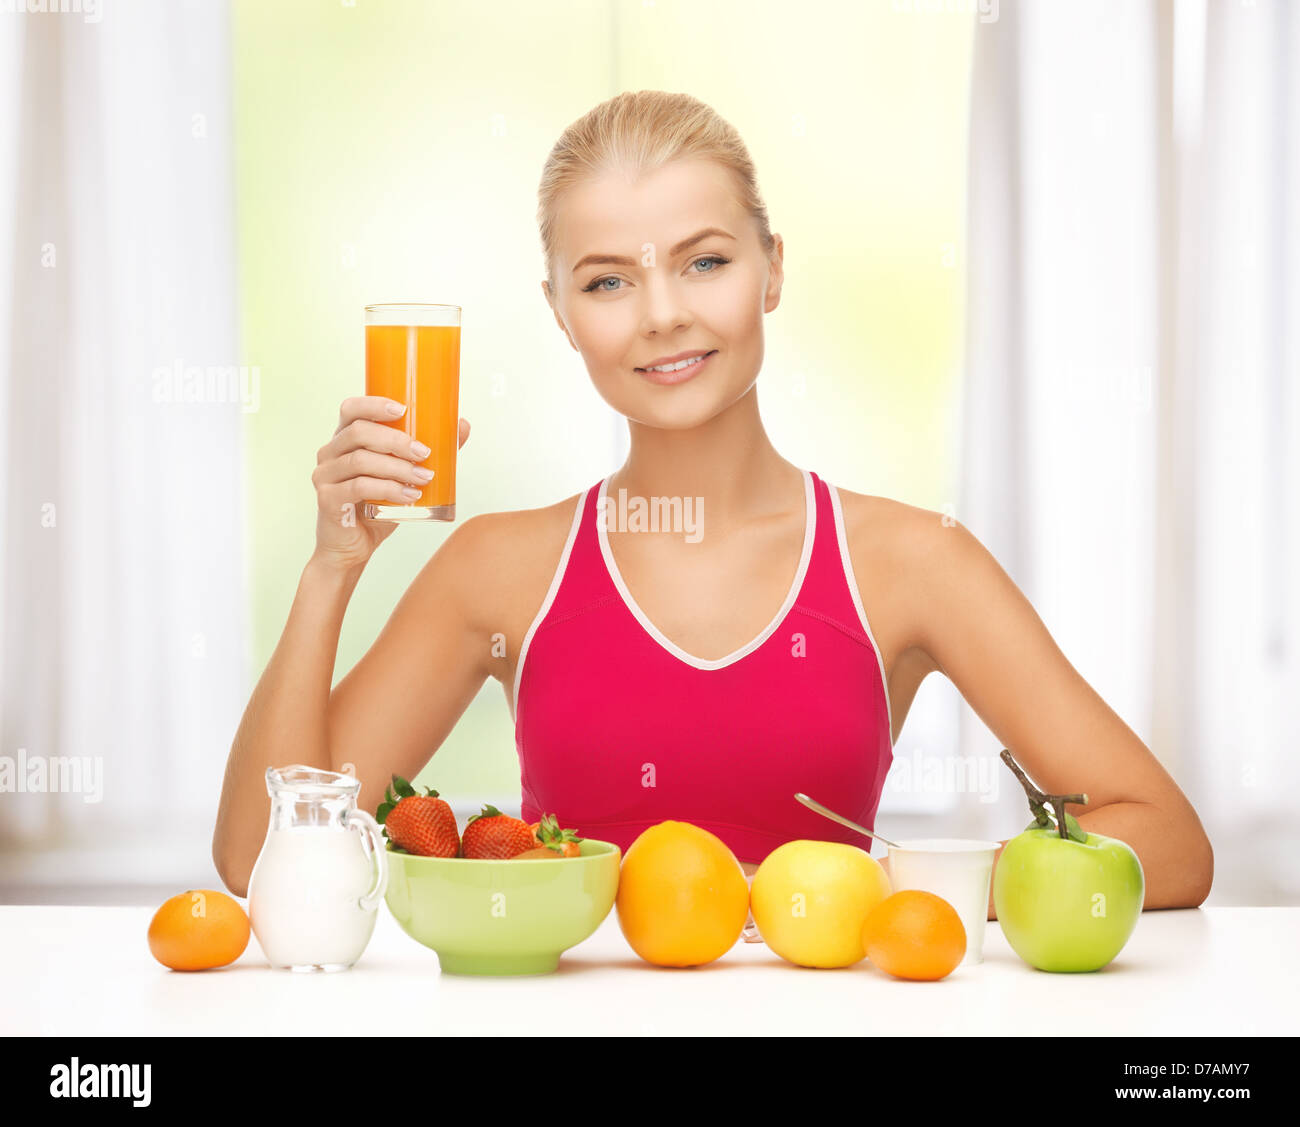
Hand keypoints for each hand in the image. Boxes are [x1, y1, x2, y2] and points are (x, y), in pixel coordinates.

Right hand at [311, 395, 470, 572]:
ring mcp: (325, 476)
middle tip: (424, 453)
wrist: (352, 548)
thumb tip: (462, 426)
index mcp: (345, 440)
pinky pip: (359, 487)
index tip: (403, 409)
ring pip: (360, 460)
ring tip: (423, 477)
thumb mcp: (403, 477)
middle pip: (359, 432)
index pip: (352, 410)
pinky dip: (388, 490)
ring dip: (397, 467)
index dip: (374, 404)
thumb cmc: (377, 509)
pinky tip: (410, 497)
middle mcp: (330, 453)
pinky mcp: (328, 499)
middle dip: (396, 441)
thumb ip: (426, 452)